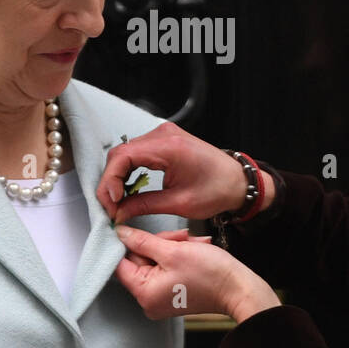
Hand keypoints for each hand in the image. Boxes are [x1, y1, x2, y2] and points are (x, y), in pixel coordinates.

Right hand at [96, 121, 252, 224]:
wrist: (237, 181)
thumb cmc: (217, 189)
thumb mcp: (179, 203)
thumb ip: (144, 205)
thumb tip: (119, 212)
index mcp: (169, 147)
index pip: (123, 157)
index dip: (110, 181)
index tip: (111, 203)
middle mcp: (163, 135)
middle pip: (120, 153)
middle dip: (111, 182)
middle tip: (111, 207)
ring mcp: (163, 135)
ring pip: (125, 153)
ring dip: (118, 177)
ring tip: (118, 201)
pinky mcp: (163, 141)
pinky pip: (136, 153)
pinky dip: (128, 171)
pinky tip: (128, 189)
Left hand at [114, 225, 280, 322]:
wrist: (239, 289)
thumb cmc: (210, 273)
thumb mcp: (172, 250)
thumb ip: (142, 240)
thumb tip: (120, 232)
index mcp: (144, 293)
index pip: (121, 262)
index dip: (128, 242)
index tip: (137, 228)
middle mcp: (148, 301)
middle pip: (139, 260)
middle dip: (159, 243)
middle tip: (180, 237)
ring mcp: (161, 298)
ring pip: (154, 261)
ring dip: (172, 247)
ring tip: (192, 243)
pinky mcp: (172, 293)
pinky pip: (165, 268)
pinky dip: (177, 256)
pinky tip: (194, 249)